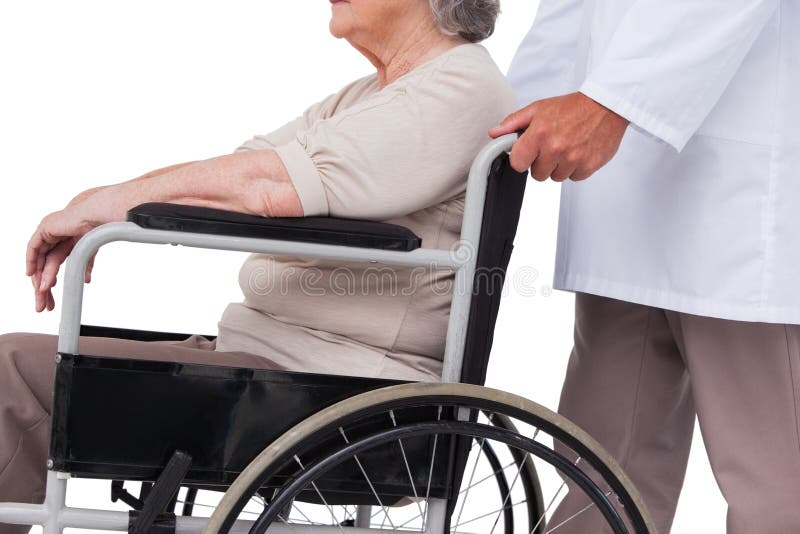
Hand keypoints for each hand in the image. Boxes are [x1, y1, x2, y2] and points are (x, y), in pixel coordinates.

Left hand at [26, 205, 98, 311]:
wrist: (98, 216)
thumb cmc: (98, 228)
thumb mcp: (89, 253)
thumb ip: (84, 264)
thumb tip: (85, 279)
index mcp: (67, 242)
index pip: (54, 265)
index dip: (52, 281)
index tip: (51, 296)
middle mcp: (56, 238)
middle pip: (45, 265)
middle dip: (45, 285)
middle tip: (44, 303)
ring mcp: (49, 233)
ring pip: (40, 260)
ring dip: (40, 277)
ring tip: (42, 292)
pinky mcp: (45, 229)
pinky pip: (33, 248)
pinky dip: (31, 260)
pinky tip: (31, 273)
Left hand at [490, 92, 628, 181]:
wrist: (605, 106)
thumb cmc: (572, 107)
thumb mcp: (538, 109)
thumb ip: (514, 122)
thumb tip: (494, 133)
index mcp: (539, 134)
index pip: (518, 164)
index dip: (522, 159)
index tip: (529, 153)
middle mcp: (556, 148)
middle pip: (538, 175)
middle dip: (542, 163)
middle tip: (552, 147)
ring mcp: (573, 158)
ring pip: (556, 177)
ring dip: (559, 166)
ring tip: (567, 147)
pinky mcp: (589, 166)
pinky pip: (574, 177)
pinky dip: (576, 168)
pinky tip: (578, 152)